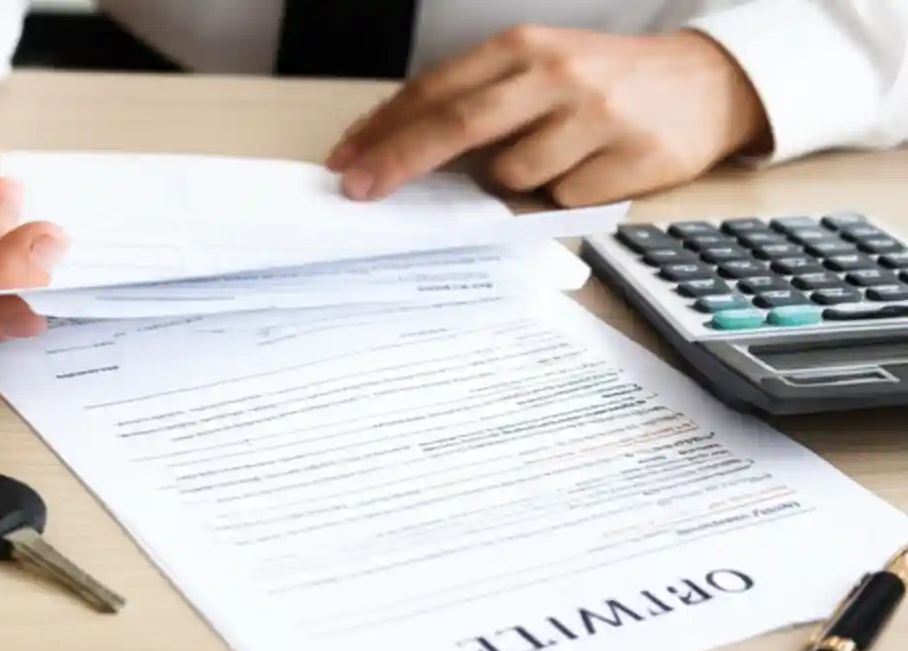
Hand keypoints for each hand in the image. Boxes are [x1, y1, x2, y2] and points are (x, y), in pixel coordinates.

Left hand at [327, 27, 769, 205]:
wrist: (706, 83)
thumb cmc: (604, 80)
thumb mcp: (537, 69)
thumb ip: (476, 100)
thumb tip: (396, 146)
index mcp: (523, 48)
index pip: (435, 90)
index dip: (384, 128)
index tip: (345, 160)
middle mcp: (556, 75)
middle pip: (458, 126)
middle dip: (399, 161)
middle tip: (360, 191)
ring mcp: (596, 118)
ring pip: (512, 176)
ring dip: (512, 182)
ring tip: (552, 158)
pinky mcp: (631, 160)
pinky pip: (564, 200)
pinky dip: (563, 195)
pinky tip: (590, 168)